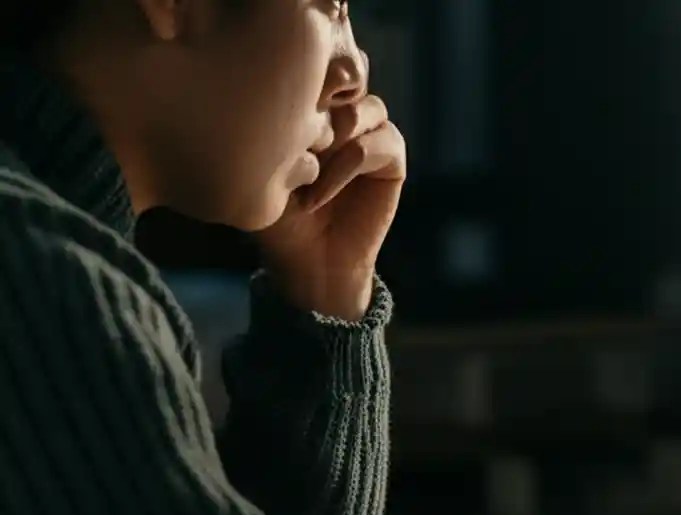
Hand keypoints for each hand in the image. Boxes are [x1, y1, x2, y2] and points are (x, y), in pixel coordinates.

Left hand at [256, 85, 406, 320]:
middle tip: (294, 133)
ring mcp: (372, 134)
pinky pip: (378, 143)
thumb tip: (283, 92)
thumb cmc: (277, 215)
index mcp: (314, 106)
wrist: (307, 261)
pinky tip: (318, 194)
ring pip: (364, 109)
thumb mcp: (266, 166)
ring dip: (333, 136)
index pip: (318, 65)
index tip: (272, 111)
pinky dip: (347, 167)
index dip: (302, 79)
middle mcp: (346, 114)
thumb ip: (279, 125)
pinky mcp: (393, 159)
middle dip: (321, 99)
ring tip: (305, 169)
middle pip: (348, 75)